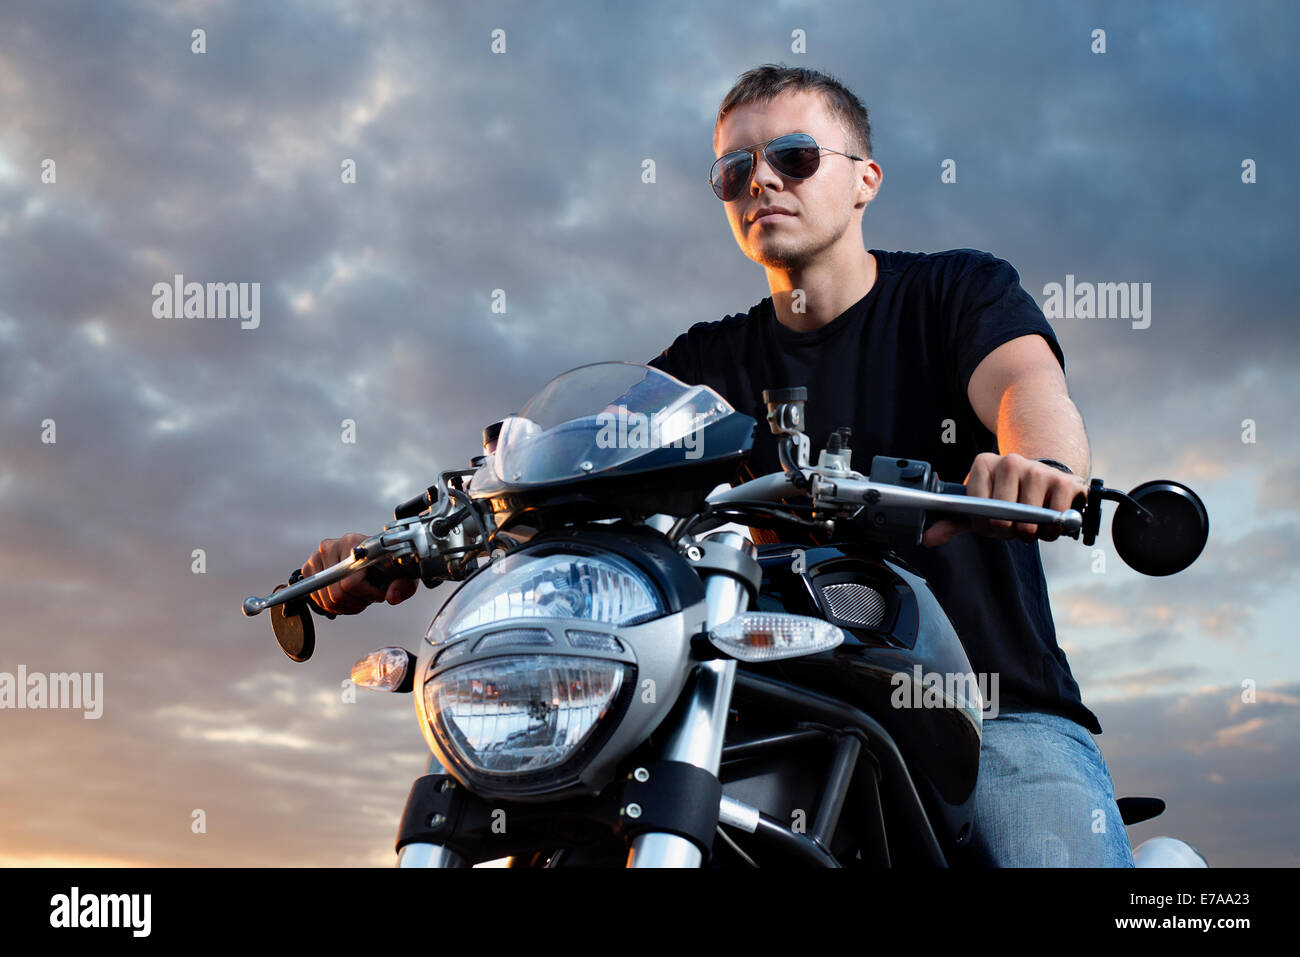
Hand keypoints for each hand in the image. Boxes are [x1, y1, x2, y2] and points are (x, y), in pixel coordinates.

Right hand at [300, 533, 418, 614]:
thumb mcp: (403, 574)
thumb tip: (392, 597)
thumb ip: (404, 585)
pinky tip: (346, 596)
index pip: (350, 582)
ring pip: (326, 599)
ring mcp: (316, 558)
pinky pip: (316, 600)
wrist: (372, 557)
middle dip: (356, 601)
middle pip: (337, 593)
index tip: (379, 592)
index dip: (367, 594)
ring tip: (359, 595)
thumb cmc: (387, 565)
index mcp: (352, 542)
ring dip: (345, 605)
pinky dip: (332, 605)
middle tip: (368, 596)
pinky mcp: (308, 570)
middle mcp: (330, 546)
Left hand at [921, 453, 1086, 547]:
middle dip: (1007, 531)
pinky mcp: (1063, 481)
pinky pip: (1054, 517)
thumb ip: (953, 522)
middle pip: (1002, 516)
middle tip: (1013, 527)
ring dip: (1030, 533)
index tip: (990, 524)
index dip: (983, 524)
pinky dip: (1051, 530)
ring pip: (1028, 519)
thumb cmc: (1008, 496)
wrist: (1046, 475)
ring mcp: (1037, 470)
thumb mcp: (979, 505)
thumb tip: (926, 539)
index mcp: (984, 463)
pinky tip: (1048, 522)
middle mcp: (1010, 461)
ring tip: (1030, 524)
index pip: (976, 506)